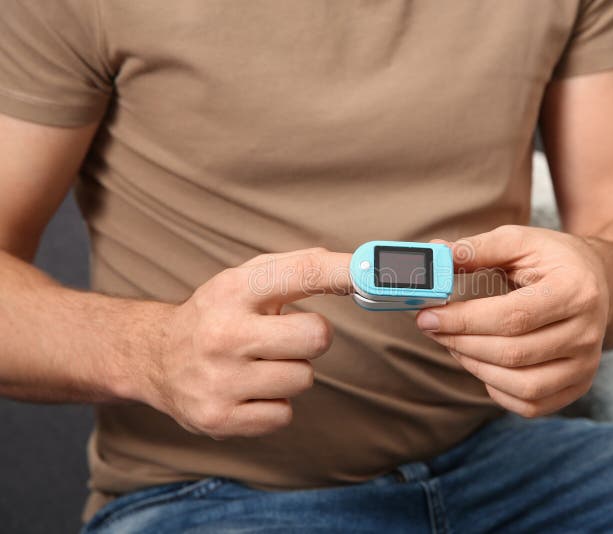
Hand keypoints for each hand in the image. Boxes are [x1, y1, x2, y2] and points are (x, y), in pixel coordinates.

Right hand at [141, 248, 350, 439]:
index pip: (302, 274)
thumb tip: (354, 267)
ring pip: (304, 380)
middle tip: (285, 337)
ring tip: (259, 364)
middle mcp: (224, 333)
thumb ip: (299, 267)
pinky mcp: (219, 419)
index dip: (344, 272)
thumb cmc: (218, 313)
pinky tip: (248, 390)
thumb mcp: (246, 279)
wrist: (156, 358)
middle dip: (312, 338)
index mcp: (233, 290)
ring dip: (291, 373)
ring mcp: (219, 380)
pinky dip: (274, 405)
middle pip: (317, 338)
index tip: (371, 274)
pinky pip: (284, 415)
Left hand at [416, 225, 611, 417]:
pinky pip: (531, 404)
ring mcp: (585, 364)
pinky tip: (482, 364)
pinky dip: (498, 390)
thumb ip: (477, 249)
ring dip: (476, 367)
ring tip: (454, 343)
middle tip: (432, 328)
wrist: (597, 281)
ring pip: (523, 385)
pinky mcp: (578, 385)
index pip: (513, 316)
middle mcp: (588, 333)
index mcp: (576, 290)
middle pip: (514, 353)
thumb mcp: (519, 241)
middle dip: (462, 343)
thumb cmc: (552, 259)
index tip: (428, 316)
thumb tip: (436, 256)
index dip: (464, 320)